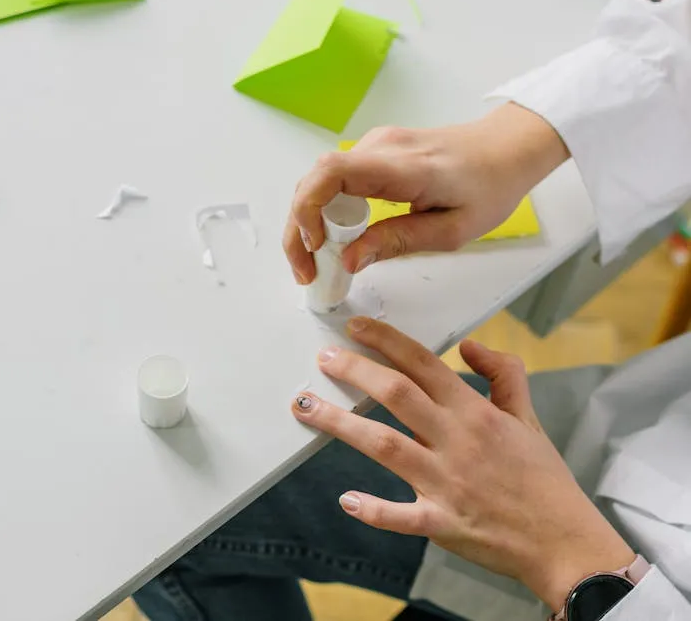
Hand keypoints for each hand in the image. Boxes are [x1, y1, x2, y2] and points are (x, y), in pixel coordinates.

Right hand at [284, 103, 569, 283]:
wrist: (506, 149)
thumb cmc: (489, 187)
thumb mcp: (452, 230)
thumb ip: (397, 242)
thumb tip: (348, 259)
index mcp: (403, 167)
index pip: (331, 173)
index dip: (308, 210)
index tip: (315, 248)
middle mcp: (380, 147)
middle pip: (314, 181)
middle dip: (299, 230)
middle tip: (308, 273)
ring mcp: (374, 146)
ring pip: (319, 182)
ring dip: (308, 223)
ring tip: (317, 263)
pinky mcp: (373, 153)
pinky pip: (335, 181)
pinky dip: (325, 212)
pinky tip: (335, 240)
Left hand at [291, 317, 633, 610]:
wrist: (564, 541)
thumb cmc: (542, 478)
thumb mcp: (529, 417)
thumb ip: (503, 375)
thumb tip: (471, 346)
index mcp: (475, 412)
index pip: (424, 364)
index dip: (386, 341)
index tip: (356, 328)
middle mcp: (457, 441)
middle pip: (397, 395)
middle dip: (355, 371)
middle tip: (323, 357)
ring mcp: (446, 482)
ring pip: (384, 446)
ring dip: (340, 424)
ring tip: (305, 407)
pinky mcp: (441, 522)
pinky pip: (401, 516)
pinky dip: (373, 509)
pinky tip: (346, 499)